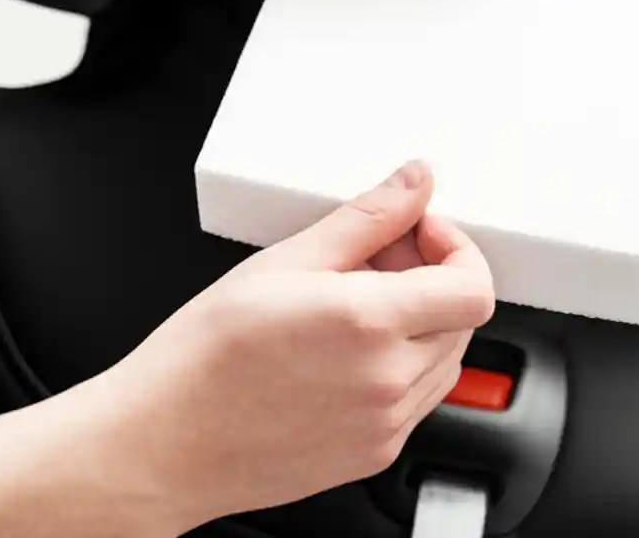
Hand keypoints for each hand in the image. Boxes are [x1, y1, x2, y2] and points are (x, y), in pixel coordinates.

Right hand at [89, 160, 495, 528]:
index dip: (458, 250)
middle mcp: (387, 381)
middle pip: (462, 320)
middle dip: (433, 281)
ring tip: (354, 310)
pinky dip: (401, 368)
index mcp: (370, 324)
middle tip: (375, 263)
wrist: (164, 443)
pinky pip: (418, 401)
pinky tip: (348, 353)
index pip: (474, 287)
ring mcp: (385, 425)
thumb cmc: (204, 359)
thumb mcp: (285, 262)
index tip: (422, 235)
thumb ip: (367, 218)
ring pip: (445, 361)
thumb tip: (414, 183)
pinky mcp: (374, 454)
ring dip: (421, 326)